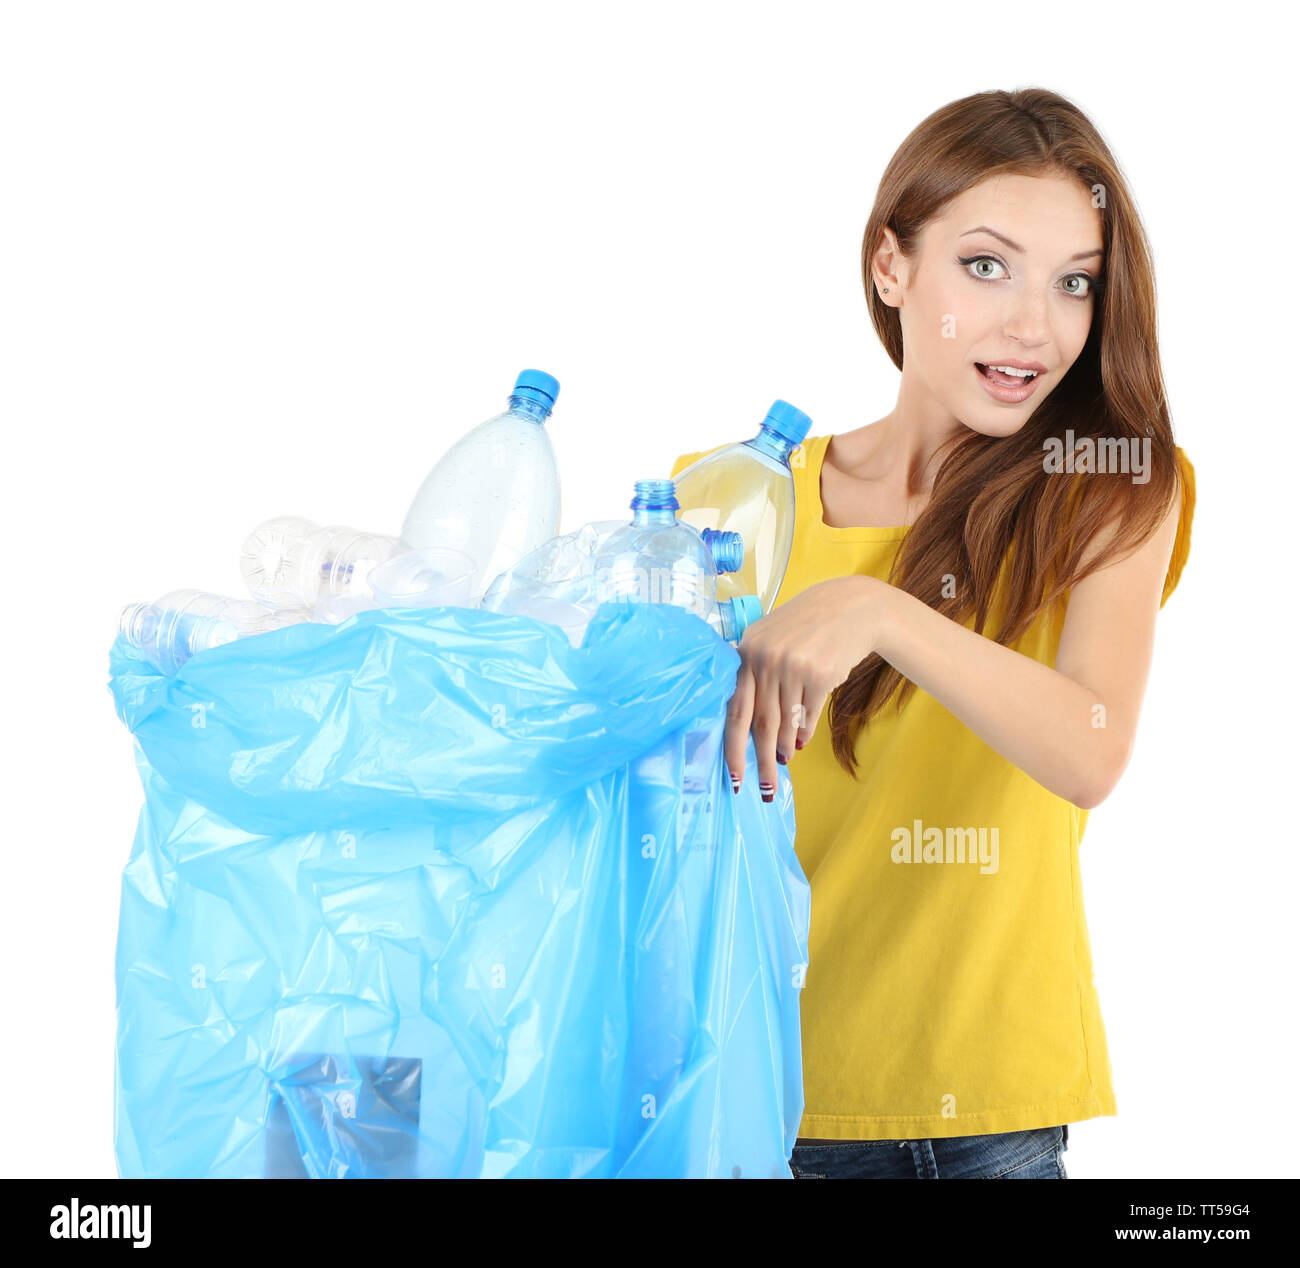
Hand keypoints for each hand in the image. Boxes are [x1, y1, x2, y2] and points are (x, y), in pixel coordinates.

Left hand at [726, 575, 891, 800]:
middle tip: (765, 789)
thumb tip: (749, 729)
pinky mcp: (820, 675)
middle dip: (759, 762)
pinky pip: (807, 717)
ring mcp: (793, 666)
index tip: (734, 777)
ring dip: (784, 748)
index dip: (733, 747)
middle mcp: (765, 658)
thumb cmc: (806, 628)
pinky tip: (801, 741)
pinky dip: (804, 733)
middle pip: (759, 724)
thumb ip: (755, 674)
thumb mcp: (771, 639)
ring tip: (784, 760)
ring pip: (785, 724)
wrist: (851, 608)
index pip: (734, 708)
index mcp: (746, 651)